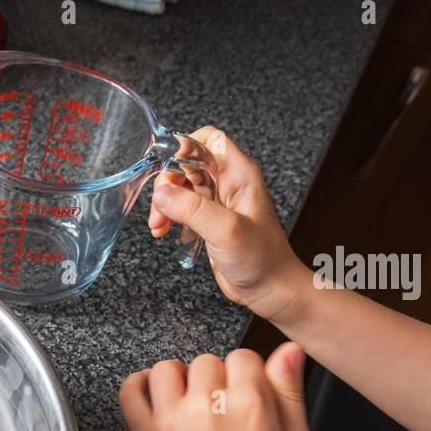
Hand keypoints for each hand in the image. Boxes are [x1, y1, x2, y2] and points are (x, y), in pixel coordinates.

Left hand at [119, 344, 311, 430]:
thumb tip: (289, 351)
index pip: (244, 356)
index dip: (247, 376)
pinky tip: (157, 395)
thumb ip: (289, 392)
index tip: (246, 397)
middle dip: (217, 381)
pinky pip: (131, 390)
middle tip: (223, 413)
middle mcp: (206, 407)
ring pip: (169, 368)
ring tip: (193, 406)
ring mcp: (170, 421)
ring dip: (181, 380)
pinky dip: (141, 384)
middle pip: (207, 361)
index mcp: (249, 405)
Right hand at [148, 127, 310, 322]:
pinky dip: (169, 217)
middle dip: (168, 183)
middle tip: (160, 208)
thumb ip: (192, 209)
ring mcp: (218, 203)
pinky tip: (164, 232)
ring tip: (159, 226)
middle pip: (187, 164)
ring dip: (165, 203)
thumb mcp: (226, 230)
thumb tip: (162, 192)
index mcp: (239, 174)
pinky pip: (182, 209)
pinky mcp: (209, 222)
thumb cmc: (262, 259)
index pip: (208, 140)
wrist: (271, 290)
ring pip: (181, 187)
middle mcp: (228, 184)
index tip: (166, 167)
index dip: (184, 147)